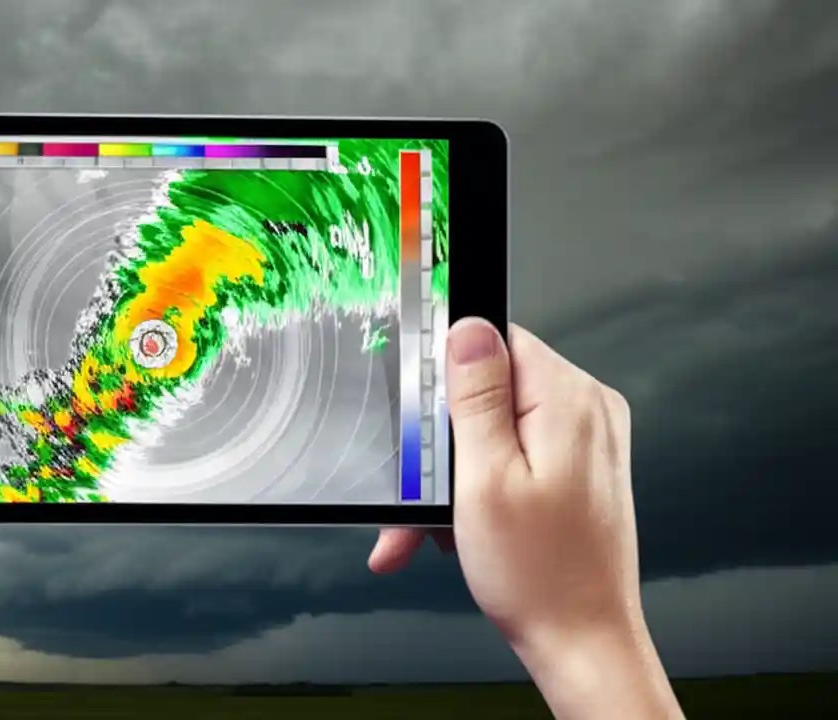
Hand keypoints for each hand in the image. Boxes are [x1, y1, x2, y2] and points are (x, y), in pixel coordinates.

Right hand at [369, 319, 681, 718]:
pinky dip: (481, 486)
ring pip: (495, 428)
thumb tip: (468, 327)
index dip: (447, 378)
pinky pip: (515, 454)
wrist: (581, 641)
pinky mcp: (579, 465)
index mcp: (568, 400)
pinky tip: (461, 527)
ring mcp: (587, 438)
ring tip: (437, 525)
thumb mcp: (483, 478)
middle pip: (490, 390)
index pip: (493, 341)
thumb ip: (476, 395)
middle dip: (443, 442)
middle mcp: (587, 409)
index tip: (425, 421)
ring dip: (454, 474)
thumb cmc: (538, 576)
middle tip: (420, 493)